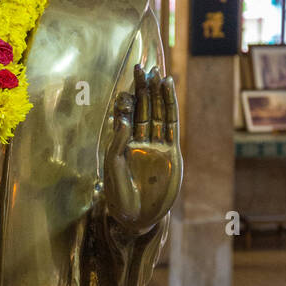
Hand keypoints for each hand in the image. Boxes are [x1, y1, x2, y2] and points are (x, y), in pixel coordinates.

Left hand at [104, 65, 181, 234]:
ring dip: (158, 94)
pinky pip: (171, 125)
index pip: (127, 114)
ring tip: (158, 74)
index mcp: (123, 143)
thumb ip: (117, 143)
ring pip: (158, 113)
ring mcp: (157, 145)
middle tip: (143, 68)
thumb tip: (123, 118)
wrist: (138, 217)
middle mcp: (140, 140)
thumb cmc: (119, 196)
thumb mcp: (114, 167)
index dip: (128, 97)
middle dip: (143, 89)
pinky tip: (168, 90)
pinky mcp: (171, 151)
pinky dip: (170, 107)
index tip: (128, 81)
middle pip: (144, 109)